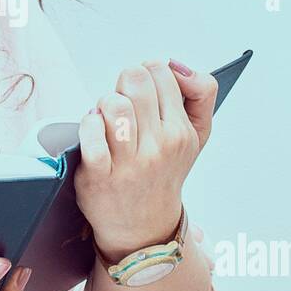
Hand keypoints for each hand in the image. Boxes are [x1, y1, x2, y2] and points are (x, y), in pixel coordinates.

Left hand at [75, 59, 216, 261]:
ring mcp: (129, 162)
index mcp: (181, 131)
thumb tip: (176, 64)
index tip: (144, 92)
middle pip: (136, 80)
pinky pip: (91, 132)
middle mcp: (159, 146)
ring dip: (104, 104)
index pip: (161, 71)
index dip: (147, 73)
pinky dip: (88, 124)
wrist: (144, 226)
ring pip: (113, 103)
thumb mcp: (198, 135)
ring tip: (107, 119)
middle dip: (124, 83)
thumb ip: (202, 92)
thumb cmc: (165, 171)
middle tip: (124, 102)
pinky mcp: (100, 174)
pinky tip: (94, 131)